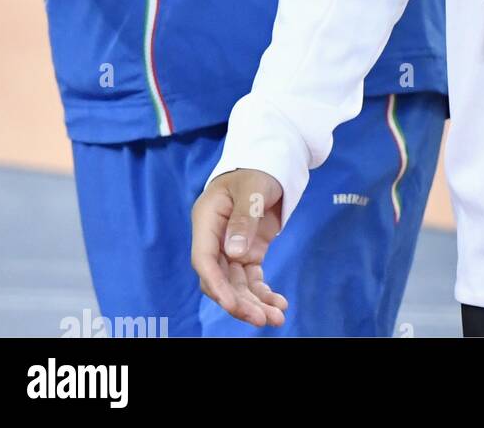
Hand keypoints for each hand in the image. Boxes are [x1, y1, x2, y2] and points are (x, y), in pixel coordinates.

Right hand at [191, 168, 287, 327]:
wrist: (269, 165)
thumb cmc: (256, 170)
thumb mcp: (252, 188)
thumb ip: (243, 218)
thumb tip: (234, 253)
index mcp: (207, 220)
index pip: (204, 259)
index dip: (216, 284)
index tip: (231, 303)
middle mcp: (215, 239)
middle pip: (220, 278)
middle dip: (239, 302)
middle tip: (262, 319)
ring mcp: (231, 248)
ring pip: (237, 284)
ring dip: (254, 303)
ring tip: (276, 318)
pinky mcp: (247, 253)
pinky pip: (252, 279)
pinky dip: (263, 293)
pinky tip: (278, 304)